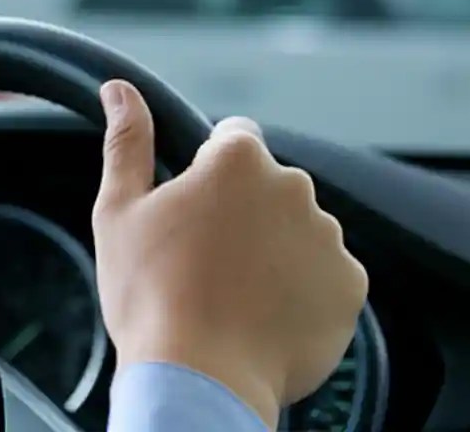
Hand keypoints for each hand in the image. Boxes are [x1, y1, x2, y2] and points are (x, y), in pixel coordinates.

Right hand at [91, 80, 367, 428]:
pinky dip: (302, 291)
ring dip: (274, 250)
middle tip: (205, 260)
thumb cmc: (149, 294)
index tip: (192, 209)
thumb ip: (127, 141)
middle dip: (244, 212)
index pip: (234, 136)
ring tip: (234, 294)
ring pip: (298, 230)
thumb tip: (119, 89)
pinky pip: (325, 276)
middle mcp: (295, 186)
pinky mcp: (350, 286)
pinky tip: (264, 316)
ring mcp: (328, 237)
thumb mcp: (120, 211)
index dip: (209, 170)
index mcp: (238, 160)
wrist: (199, 379)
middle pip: (269, 185)